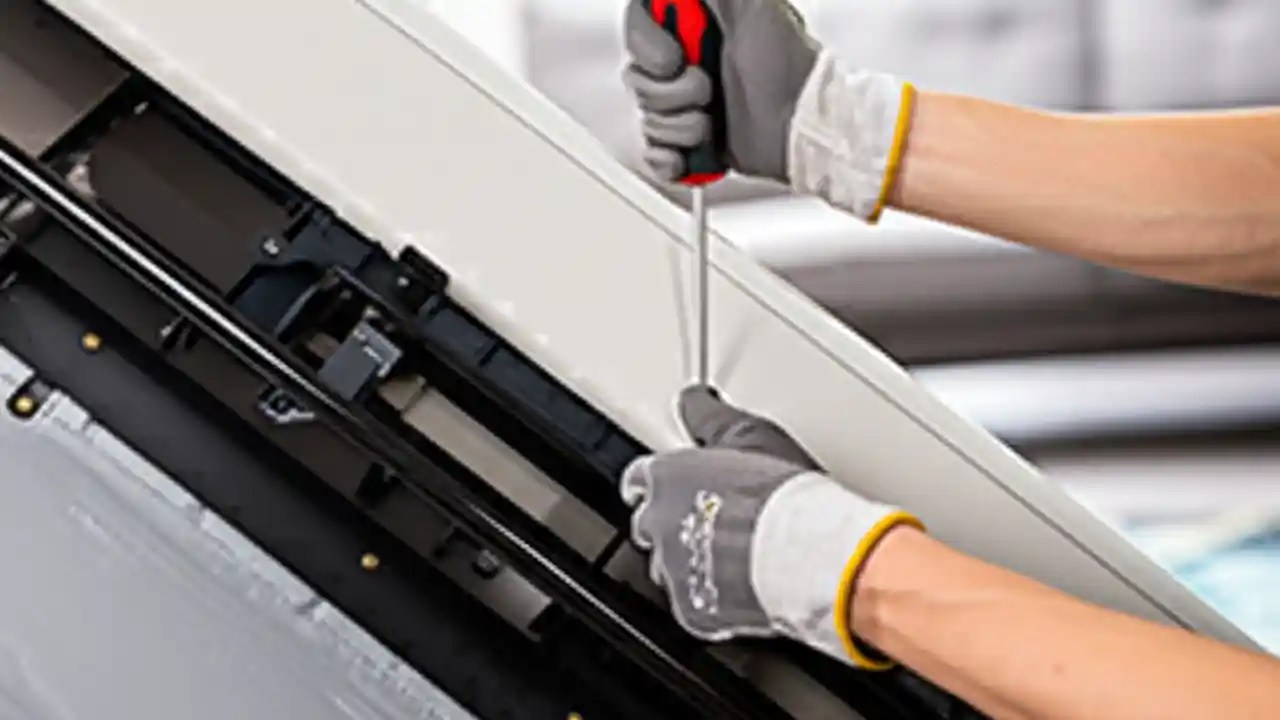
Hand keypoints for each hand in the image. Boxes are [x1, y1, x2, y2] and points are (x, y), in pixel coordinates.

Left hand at [619, 386, 923, 668]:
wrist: (803, 553)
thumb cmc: (778, 495)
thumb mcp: (747, 433)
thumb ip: (710, 416)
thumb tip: (694, 399)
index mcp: (665, 477)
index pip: (639, 479)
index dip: (656, 482)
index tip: (669, 485)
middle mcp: (659, 523)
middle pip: (650, 523)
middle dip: (673, 523)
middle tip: (714, 520)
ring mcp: (674, 570)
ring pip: (669, 567)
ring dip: (691, 561)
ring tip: (735, 556)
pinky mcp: (693, 610)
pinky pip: (694, 604)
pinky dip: (713, 598)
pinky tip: (743, 586)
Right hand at [622, 0, 818, 183]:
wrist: (802, 127)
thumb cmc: (789, 68)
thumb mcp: (753, 6)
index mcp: (692, 27)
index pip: (639, 28)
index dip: (647, 46)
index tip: (674, 60)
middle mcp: (686, 65)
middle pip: (638, 78)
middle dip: (672, 94)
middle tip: (708, 91)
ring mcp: (686, 107)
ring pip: (648, 118)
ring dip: (679, 127)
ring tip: (710, 125)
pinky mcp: (691, 145)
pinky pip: (654, 155)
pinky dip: (668, 159)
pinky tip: (688, 155)